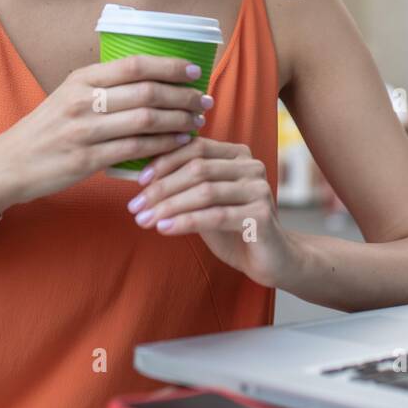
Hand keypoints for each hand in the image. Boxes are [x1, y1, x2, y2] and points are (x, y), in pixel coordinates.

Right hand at [0, 54, 209, 220]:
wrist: (8, 164)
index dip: (170, 66)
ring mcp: (84, 130)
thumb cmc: (46, 129)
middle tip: (204, 101)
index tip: (194, 71)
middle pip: (147, 92)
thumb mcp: (68, 96)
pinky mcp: (87, 159)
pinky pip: (136, 150)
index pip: (134, 64)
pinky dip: (163, 146)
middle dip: (183, 96)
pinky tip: (178, 144)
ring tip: (196, 122)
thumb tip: (152, 81)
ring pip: (146, 121)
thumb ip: (103, 87)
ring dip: (178, 121)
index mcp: (81, 78)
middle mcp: (83, 100)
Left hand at [125, 136, 297, 287]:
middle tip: (135, 206)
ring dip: (168, 206)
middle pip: (198, 169)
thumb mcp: (206, 202)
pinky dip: (185, 221)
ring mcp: (259, 190)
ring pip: (204, 191)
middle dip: (161, 188)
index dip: (164, 161)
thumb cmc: (233, 228)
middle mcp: (252, 167)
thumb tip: (142, 175)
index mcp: (238, 155)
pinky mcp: (261, 216)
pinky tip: (164, 228)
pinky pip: (215, 216)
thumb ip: (185, 185)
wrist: (272, 259)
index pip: (196, 148)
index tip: (139, 181)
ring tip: (144, 220)